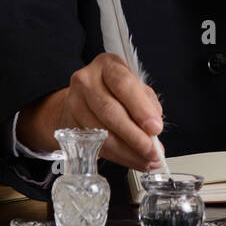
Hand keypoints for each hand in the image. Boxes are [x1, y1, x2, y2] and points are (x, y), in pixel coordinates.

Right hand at [16, 52, 164, 171]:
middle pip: (110, 111)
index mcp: (107, 65)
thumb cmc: (115, 91)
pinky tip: (132, 159)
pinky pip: (95, 146)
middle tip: (152, 151)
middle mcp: (86, 81)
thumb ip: (148, 104)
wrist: (83, 98)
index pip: (123, 85)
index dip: (141, 108)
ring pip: (101, 133)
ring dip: (127, 151)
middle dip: (134, 136)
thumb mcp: (135, 87)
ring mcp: (74, 103)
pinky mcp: (69, 126)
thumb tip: (154, 130)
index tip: (156, 128)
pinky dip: (117, 156)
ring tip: (147, 159)